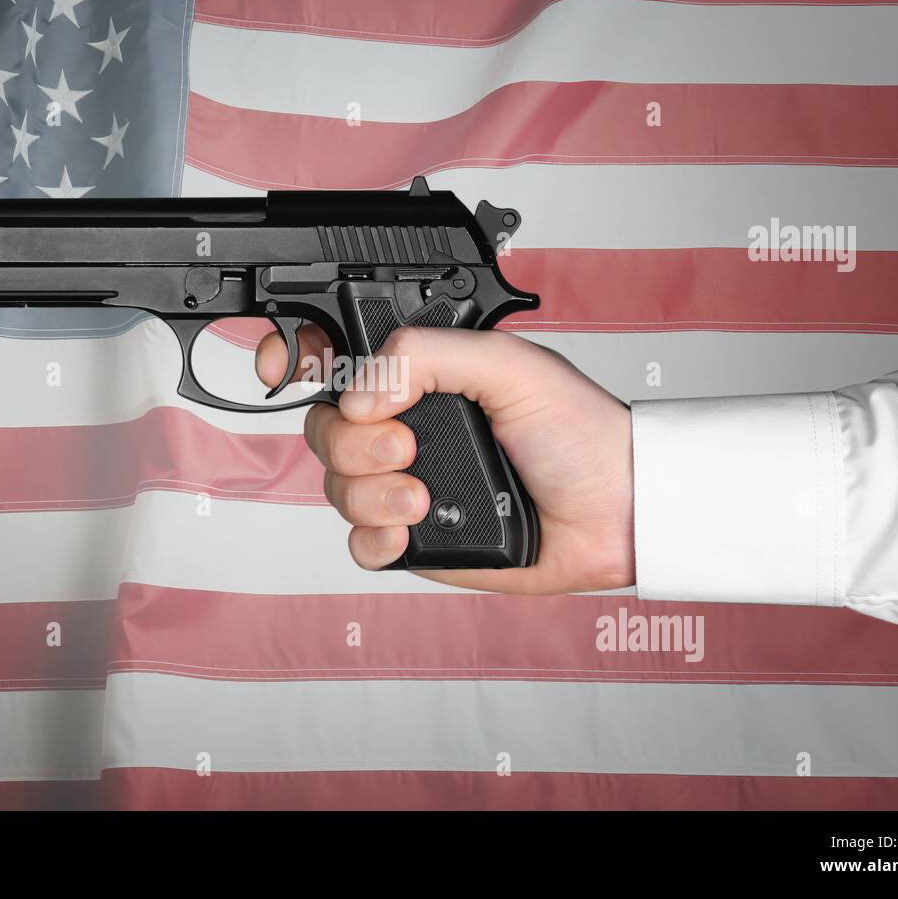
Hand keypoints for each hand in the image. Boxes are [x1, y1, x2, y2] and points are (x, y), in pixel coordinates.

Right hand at [255, 326, 635, 593]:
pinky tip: (411, 531)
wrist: (614, 510)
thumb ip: (424, 354)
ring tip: (423, 497)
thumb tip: (360, 395)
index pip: (337, 357)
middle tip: (406, 445)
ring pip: (336, 489)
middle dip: (351, 442)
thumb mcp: (504, 362)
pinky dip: (375, 539)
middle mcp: (404, 427)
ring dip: (371, 494)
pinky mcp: (415, 541)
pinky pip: (359, 544)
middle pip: (323, 429)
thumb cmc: (575, 429)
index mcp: (419, 376)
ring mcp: (405, 485)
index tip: (283, 368)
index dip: (297, 357)